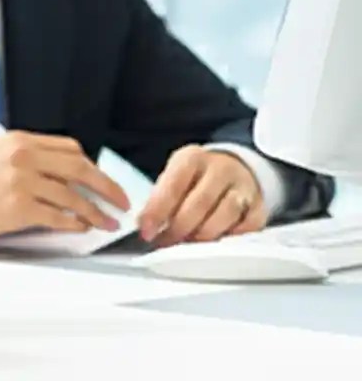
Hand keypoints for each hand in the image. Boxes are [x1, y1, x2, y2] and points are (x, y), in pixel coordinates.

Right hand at [0, 131, 130, 242]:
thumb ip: (28, 160)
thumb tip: (63, 178)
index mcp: (18, 141)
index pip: (70, 148)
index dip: (92, 166)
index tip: (103, 179)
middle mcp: (22, 157)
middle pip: (80, 168)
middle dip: (107, 186)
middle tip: (119, 200)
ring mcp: (21, 182)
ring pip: (73, 196)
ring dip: (95, 211)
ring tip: (105, 221)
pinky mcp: (17, 208)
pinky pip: (57, 216)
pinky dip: (74, 223)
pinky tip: (80, 227)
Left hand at [138, 145, 266, 246]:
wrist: (235, 168)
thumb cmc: (195, 178)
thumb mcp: (174, 176)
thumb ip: (161, 198)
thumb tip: (146, 226)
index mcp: (192, 158)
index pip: (173, 185)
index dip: (157, 210)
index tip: (146, 231)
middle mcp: (220, 169)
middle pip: (200, 202)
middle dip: (179, 228)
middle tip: (165, 243)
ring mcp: (244, 187)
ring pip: (225, 214)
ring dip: (203, 236)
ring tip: (188, 246)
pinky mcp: (260, 206)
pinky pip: (247, 226)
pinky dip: (230, 238)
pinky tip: (215, 245)